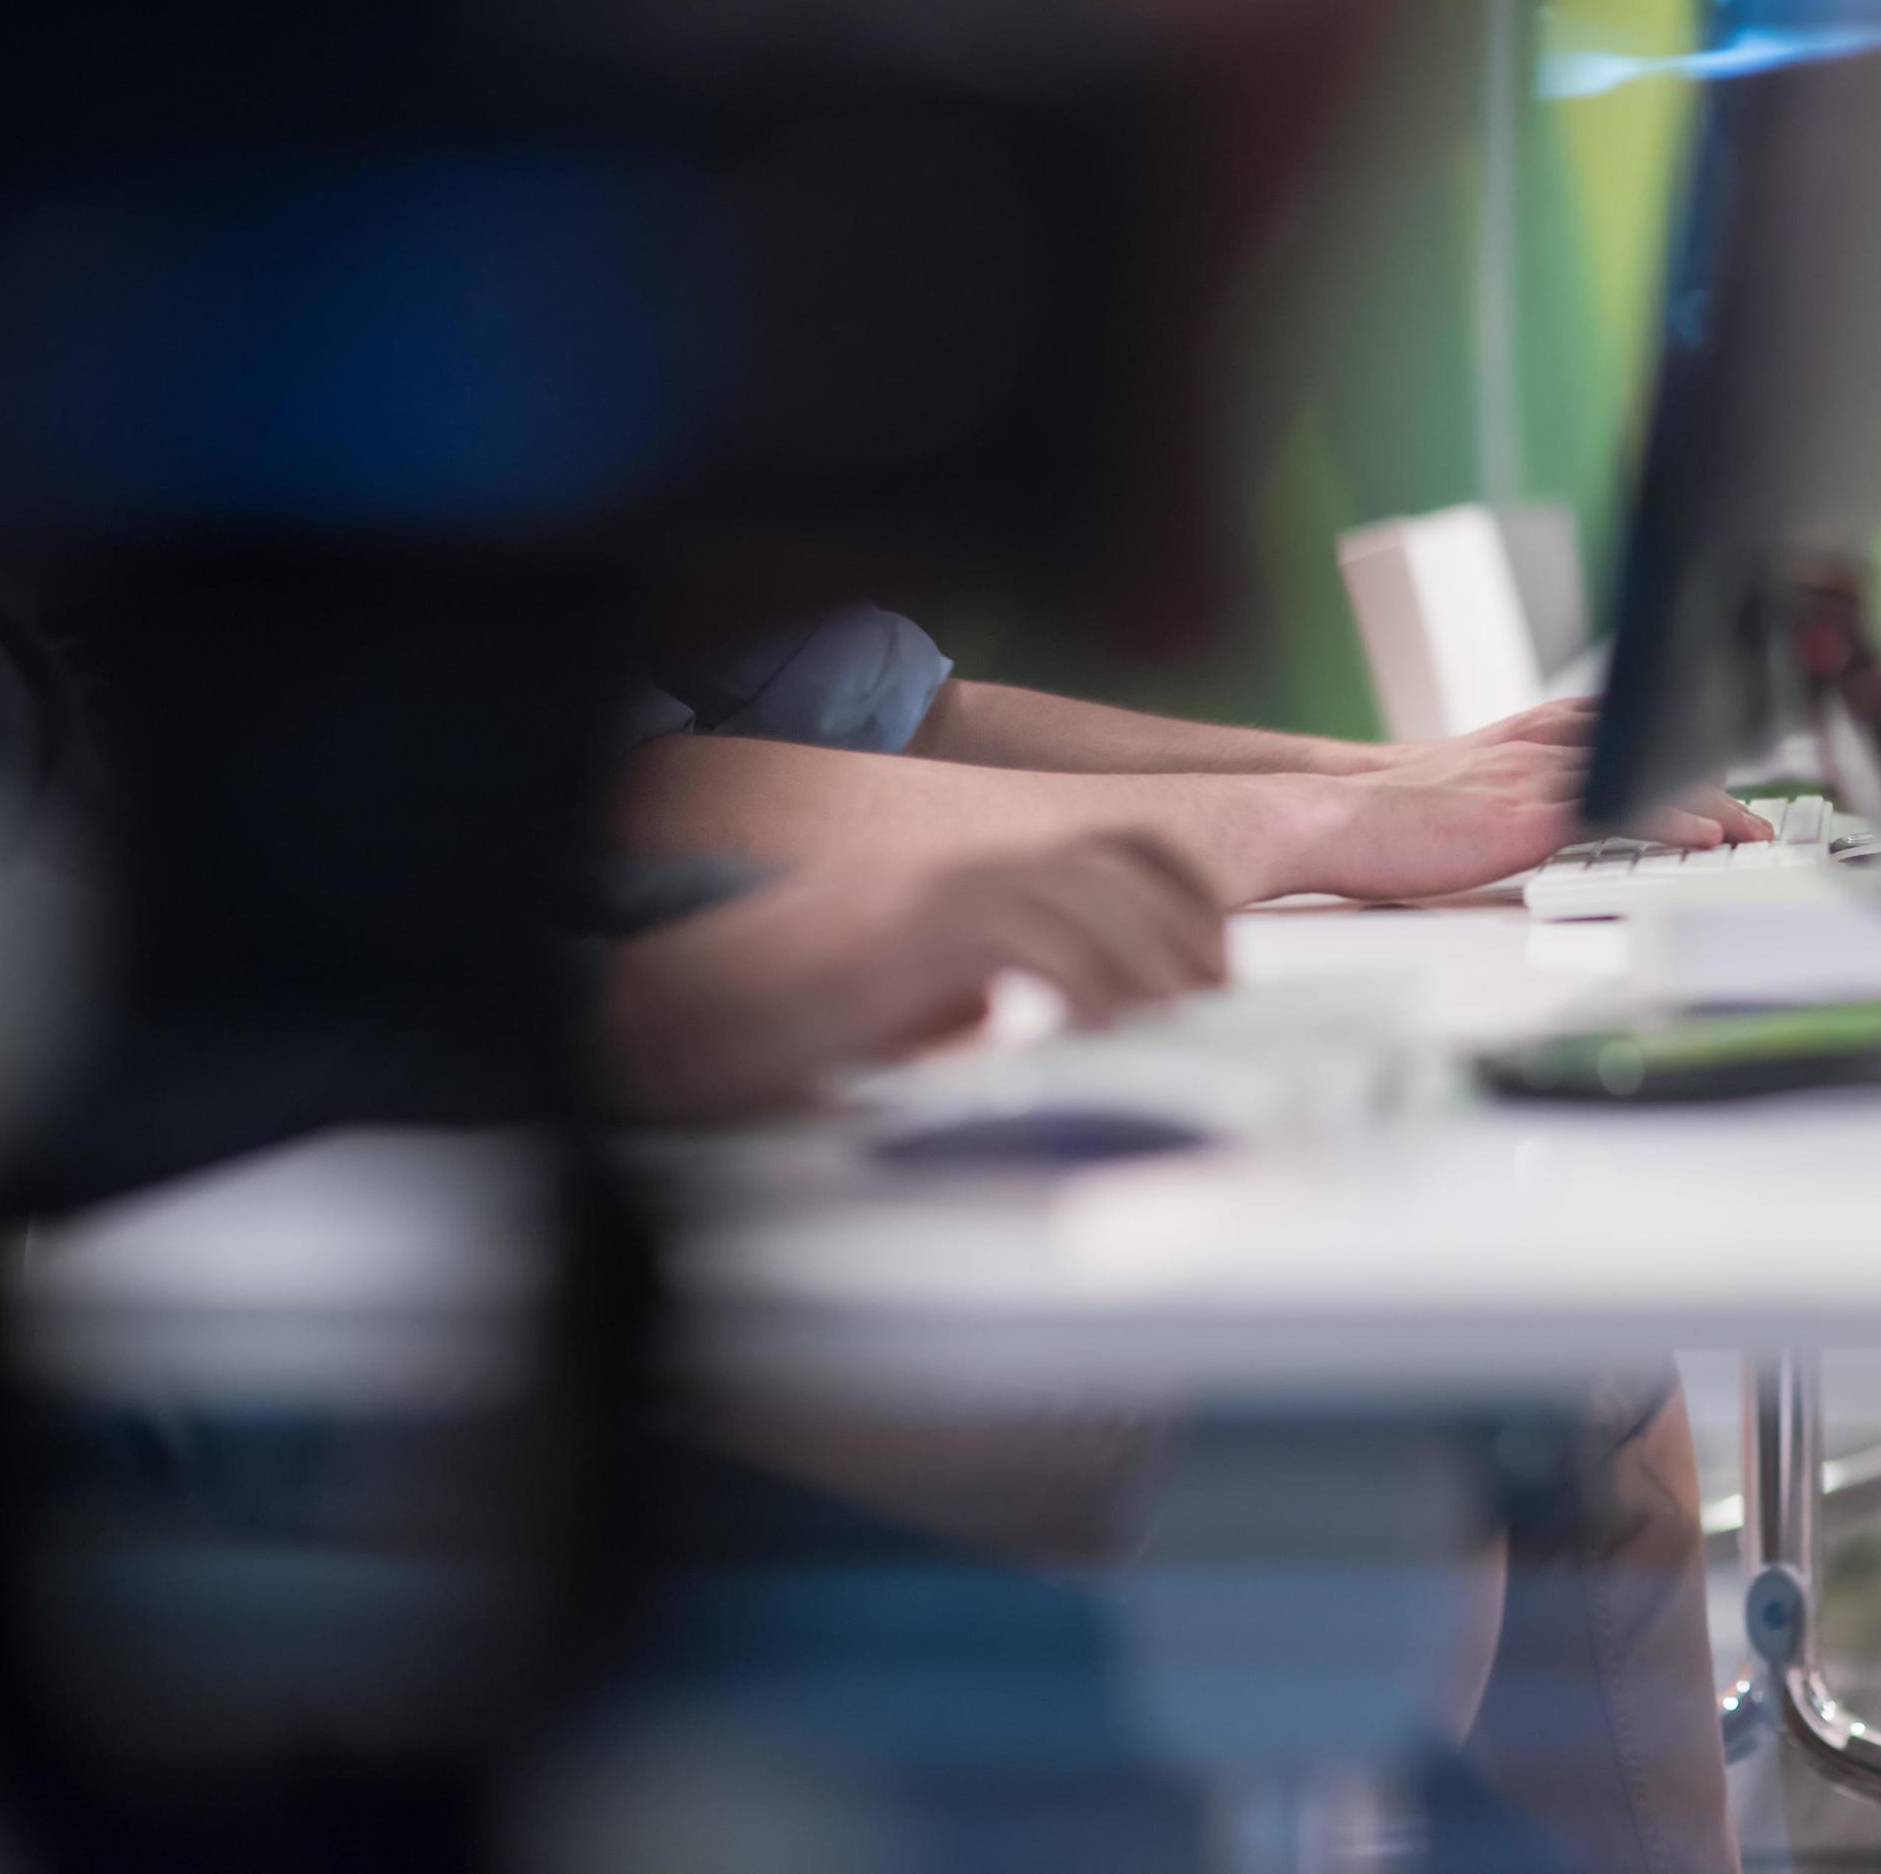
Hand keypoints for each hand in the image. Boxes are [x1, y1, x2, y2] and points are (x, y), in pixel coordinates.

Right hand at [604, 833, 1227, 1117]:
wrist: (668, 1026)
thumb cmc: (778, 1027)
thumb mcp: (900, 1008)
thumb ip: (959, 1001)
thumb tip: (1005, 1027)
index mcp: (965, 876)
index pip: (1108, 848)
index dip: (1178, 901)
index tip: (1212, 969)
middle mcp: (956, 866)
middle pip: (1113, 863)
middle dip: (1180, 929)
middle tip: (1211, 1000)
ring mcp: (929, 892)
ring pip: (1079, 897)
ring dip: (1141, 961)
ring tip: (1169, 1021)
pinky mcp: (903, 933)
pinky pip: (1021, 941)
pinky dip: (1079, 984)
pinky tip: (1099, 1031)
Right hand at [1353, 698, 1767, 844]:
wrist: (1337, 817)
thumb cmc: (1388, 818)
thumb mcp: (1465, 792)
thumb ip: (1511, 794)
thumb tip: (1545, 823)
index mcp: (1522, 734)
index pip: (1618, 724)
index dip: (1671, 747)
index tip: (1712, 778)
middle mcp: (1536, 742)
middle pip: (1644, 744)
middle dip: (1704, 777)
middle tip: (1748, 816)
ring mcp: (1534, 774)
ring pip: (1642, 773)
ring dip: (1706, 801)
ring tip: (1747, 831)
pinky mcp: (1528, 812)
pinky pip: (1617, 809)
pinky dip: (1669, 819)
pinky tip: (1703, 837)